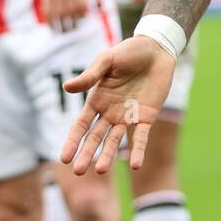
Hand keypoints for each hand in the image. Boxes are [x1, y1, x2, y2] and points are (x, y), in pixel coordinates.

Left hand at [44, 0, 88, 31]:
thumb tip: (50, 17)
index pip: (49, 13)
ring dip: (74, 22)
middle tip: (65, 32)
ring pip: (72, 12)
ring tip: (74, 27)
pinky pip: (82, 5)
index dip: (51, 24)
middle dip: (62, 26)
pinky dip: (82, 13)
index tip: (55, 30)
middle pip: (60, 15)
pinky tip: (81, 16)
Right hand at [60, 35, 176, 171]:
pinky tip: (136, 165)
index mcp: (97, 100)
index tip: (64, 159)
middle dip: (87, 153)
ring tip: (101, 170)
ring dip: (108, 155)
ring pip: (115, 141)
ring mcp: (128, 116)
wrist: (157, 49)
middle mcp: (110, 112)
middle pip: (95, 137)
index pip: (81, 125)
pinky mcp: (147, 117)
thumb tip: (66, 87)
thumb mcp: (106, 60)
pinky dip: (138, 150)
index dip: (72, 141)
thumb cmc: (129, 52)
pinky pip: (141, 137)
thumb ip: (89, 76)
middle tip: (79, 171)